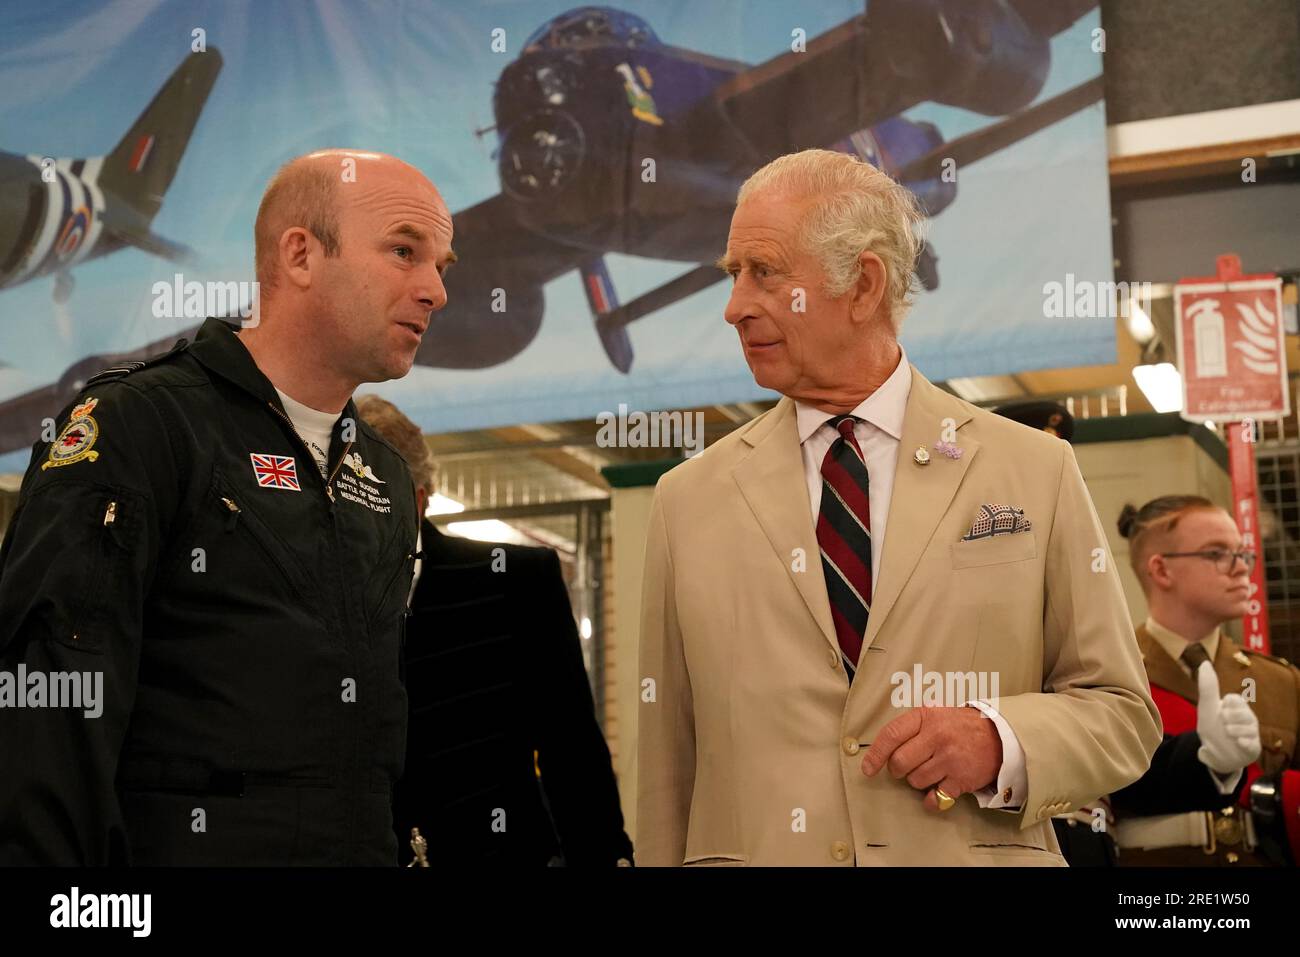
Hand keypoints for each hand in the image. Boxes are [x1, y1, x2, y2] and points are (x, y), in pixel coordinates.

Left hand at [860, 707, 1002, 811]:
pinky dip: (931, 799)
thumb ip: (911, 726)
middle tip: (908, 765)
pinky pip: (934, 798)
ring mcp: (950, 759)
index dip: (875, 754)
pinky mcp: (961, 780)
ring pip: (915, 781)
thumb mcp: (935, 714)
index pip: (891, 735)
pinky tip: (936, 791)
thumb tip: (879, 748)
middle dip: (898, 769)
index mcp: (926, 717)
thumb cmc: (959, 726)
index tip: (867, 769)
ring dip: (917, 780)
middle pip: (899, 763)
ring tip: (931, 770)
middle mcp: (937, 737)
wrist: (999, 735)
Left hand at [1194, 663, 1260, 773]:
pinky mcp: (1254, 747)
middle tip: (1224, 725)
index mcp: (1237, 707)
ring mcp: (1252, 733)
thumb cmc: (1212, 727)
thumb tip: (1205, 663)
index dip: (1225, 705)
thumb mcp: (1207, 707)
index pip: (1234, 699)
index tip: (1221, 710)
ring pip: (1248, 727)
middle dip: (1228, 719)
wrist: (1216, 754)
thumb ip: (1208, 687)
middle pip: (1243, 712)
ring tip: (1229, 735)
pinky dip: (1243, 742)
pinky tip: (1238, 743)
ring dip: (1233, 731)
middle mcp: (1247, 718)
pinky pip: (1252, 743)